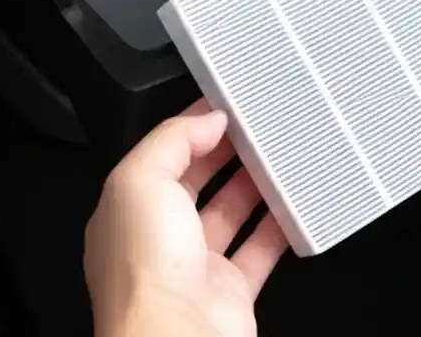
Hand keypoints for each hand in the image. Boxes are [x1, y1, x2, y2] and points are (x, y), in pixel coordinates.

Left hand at [85, 100, 288, 336]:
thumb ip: (173, 140)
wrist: (176, 336)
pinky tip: (294, 206)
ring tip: (278, 155)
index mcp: (126, 212)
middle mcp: (159, 241)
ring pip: (230, 214)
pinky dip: (280, 228)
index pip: (160, 157)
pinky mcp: (232, 291)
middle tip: (256, 127)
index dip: (190, 129)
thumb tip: (206, 120)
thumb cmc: (144, 271)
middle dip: (225, 153)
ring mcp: (196, 267)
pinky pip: (260, 251)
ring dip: (254, 185)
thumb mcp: (140, 180)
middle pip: (196, 184)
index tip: (223, 106)